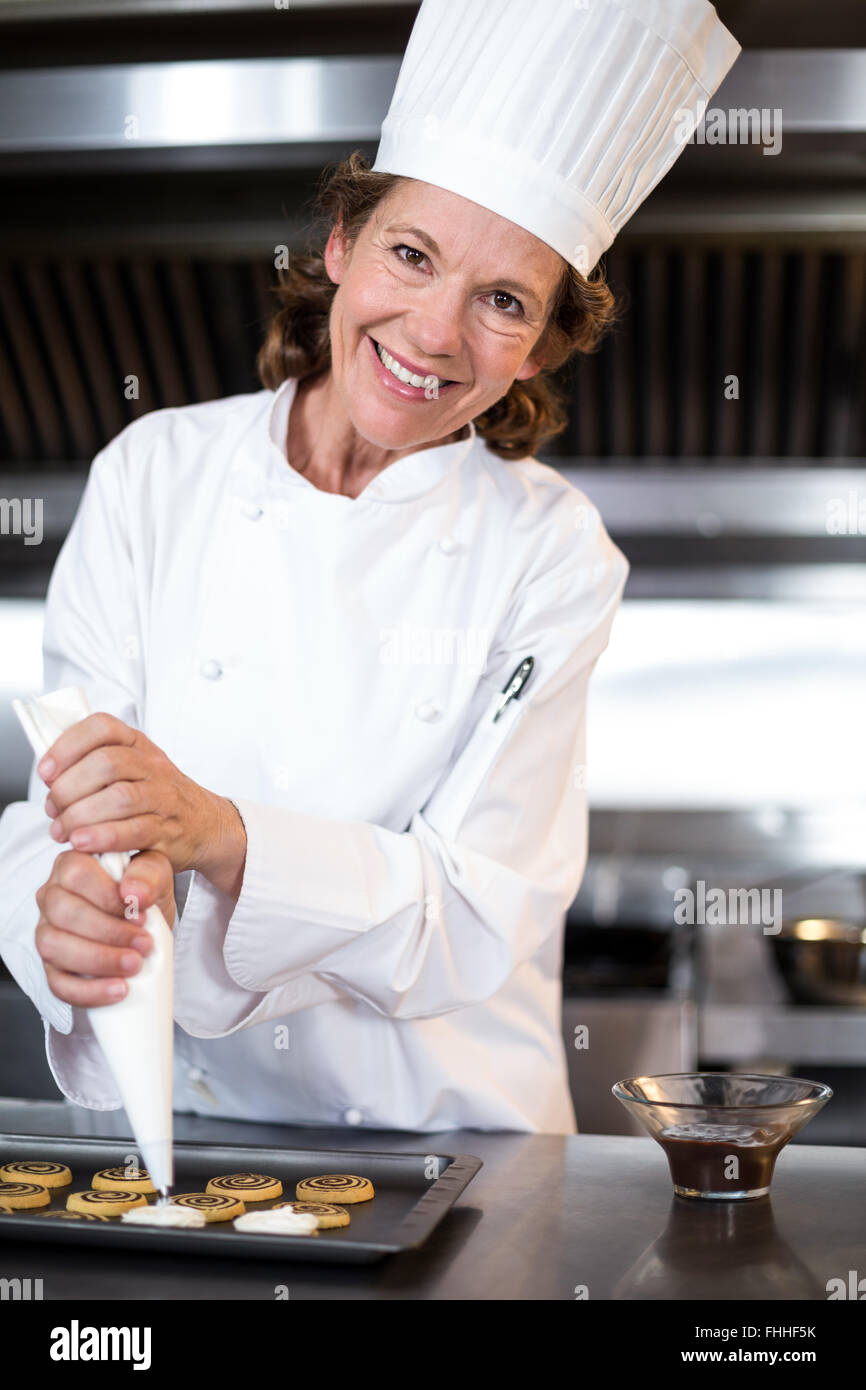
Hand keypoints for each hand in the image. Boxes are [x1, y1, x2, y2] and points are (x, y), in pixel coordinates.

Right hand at [35, 848, 175, 1008]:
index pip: (76, 873)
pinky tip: (118, 989)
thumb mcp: (157, 874)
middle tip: (144, 943)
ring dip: (99, 960)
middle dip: (108, 932)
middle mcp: (52, 896)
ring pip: (53, 947)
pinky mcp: (52, 967)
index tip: (140, 914)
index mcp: (72, 865)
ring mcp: (47, 932)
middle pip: (63, 912)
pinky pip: (58, 984)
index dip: (108, 897)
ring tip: (134, 965)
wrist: (149, 925)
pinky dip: (90, 991)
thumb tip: (134, 892)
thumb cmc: (145, 892)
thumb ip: (149, 874)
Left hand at [37, 712, 226, 876]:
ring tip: (62, 831)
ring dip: (81, 816)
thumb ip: (91, 765)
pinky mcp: (168, 831)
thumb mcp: (130, 769)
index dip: (67, 746)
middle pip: (106, 764)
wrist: (205, 825)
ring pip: (120, 797)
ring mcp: (163, 797)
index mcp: (137, 744)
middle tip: (53, 809)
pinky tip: (82, 842)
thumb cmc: (155, 797)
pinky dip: (103, 837)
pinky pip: (134, 830)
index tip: (46, 771)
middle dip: (68, 788)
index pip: (102, 728)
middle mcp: (152, 765)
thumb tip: (49, 775)